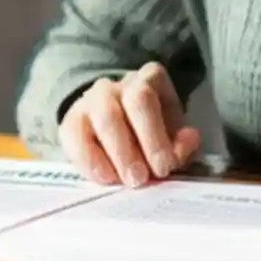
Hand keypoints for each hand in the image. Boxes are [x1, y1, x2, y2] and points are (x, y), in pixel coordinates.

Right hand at [58, 62, 201, 186]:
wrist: (113, 124)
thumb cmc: (150, 131)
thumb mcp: (172, 134)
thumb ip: (183, 143)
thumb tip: (189, 141)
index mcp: (150, 79)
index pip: (152, 98)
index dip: (157, 135)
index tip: (164, 166)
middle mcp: (120, 84)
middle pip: (135, 102)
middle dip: (143, 142)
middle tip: (144, 177)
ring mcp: (92, 99)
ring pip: (106, 119)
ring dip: (119, 154)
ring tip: (128, 181)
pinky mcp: (72, 122)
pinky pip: (77, 138)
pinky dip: (91, 162)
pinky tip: (106, 178)